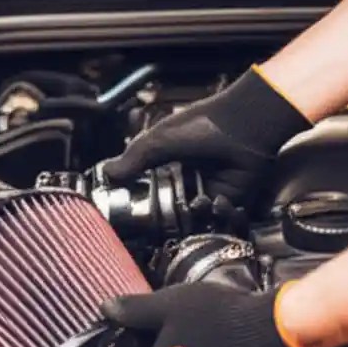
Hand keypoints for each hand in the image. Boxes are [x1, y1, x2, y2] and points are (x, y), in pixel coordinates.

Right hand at [101, 67, 310, 205]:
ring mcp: (207, 190)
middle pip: (169, 211)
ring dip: (195, 216)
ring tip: (198, 203)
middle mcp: (185, 180)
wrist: (242, 126)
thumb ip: (133, 159)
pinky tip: (217, 200)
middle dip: (169, 219)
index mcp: (166, 165)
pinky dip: (217, 213)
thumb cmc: (199, 126)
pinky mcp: (229, 199)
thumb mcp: (158, 141)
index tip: (135, 215)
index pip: (148, 192)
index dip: (142, 204)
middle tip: (168, 220)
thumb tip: (105, 173)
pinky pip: (218, 218)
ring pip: (194, 218)